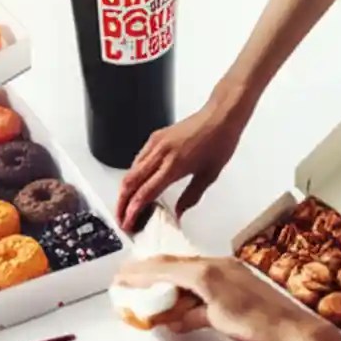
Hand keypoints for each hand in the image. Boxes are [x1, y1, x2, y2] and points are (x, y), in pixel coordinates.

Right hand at [114, 255, 316, 340]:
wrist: (291, 327)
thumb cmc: (257, 325)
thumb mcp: (216, 322)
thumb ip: (192, 316)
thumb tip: (176, 320)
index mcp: (206, 272)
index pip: (164, 269)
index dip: (140, 273)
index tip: (121, 276)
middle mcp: (215, 264)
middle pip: (174, 264)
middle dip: (149, 270)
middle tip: (129, 277)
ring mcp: (226, 268)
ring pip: (188, 268)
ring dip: (168, 277)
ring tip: (150, 288)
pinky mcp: (235, 276)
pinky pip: (202, 274)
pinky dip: (187, 283)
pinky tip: (182, 295)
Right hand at [116, 99, 247, 229]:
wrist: (220, 116)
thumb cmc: (219, 143)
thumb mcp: (209, 175)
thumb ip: (191, 196)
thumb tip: (178, 213)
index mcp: (174, 165)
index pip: (145, 192)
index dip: (133, 211)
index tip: (128, 223)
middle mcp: (161, 154)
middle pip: (130, 182)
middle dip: (121, 203)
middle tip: (120, 219)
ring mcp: (156, 143)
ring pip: (131, 170)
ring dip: (125, 190)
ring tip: (126, 205)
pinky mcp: (155, 137)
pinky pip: (138, 158)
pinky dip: (133, 174)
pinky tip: (136, 184)